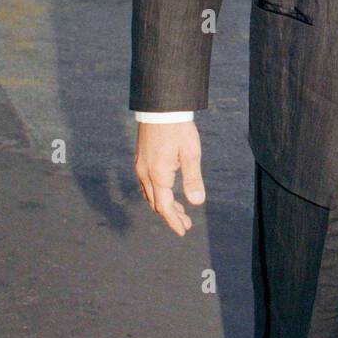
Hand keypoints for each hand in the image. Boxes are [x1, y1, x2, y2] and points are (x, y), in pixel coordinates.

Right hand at [135, 121, 204, 237]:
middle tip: (186, 223)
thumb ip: (193, 179)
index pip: (165, 207)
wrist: (160, 106)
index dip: (174, 221)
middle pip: (157, 203)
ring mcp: (141, 165)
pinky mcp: (141, 158)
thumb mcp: (190, 153)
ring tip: (178, 210)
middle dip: (171, 215)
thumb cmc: (178, 128)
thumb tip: (197, 202)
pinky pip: (146, 184)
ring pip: (150, 194)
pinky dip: (157, 193)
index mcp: (158, 175)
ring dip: (163, 204)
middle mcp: (145, 173)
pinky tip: (166, 191)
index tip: (183, 231)